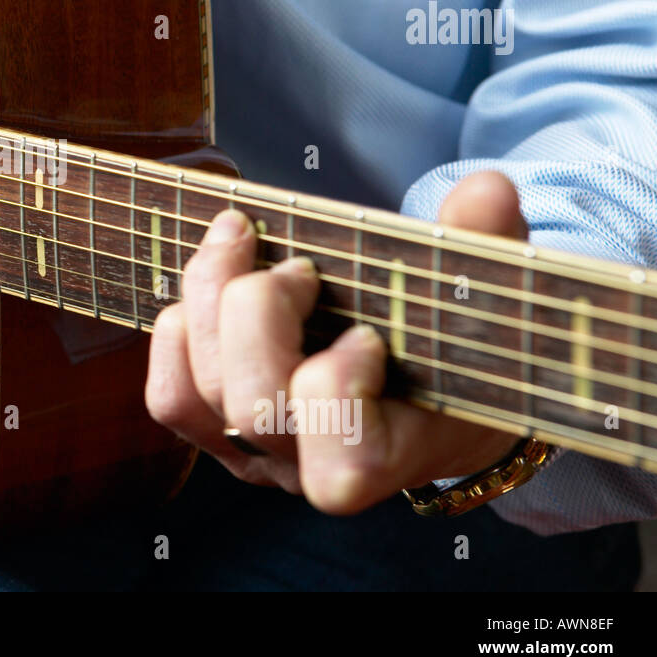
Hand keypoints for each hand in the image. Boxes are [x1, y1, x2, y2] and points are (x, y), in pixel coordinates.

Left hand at [145, 170, 523, 512]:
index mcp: (392, 454)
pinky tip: (213, 277)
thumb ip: (484, 245)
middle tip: (300, 267)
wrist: (426, 386)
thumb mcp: (486, 298)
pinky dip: (176, 328)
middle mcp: (310, 466)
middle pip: (251, 407)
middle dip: (260, 314)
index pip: (341, 465)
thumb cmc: (460, 344)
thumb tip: (487, 190)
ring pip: (196, 393)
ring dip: (206, 300)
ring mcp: (255, 455)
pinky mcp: (214, 431)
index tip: (367, 332)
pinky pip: (169, 395)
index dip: (336, 390)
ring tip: (241, 238)